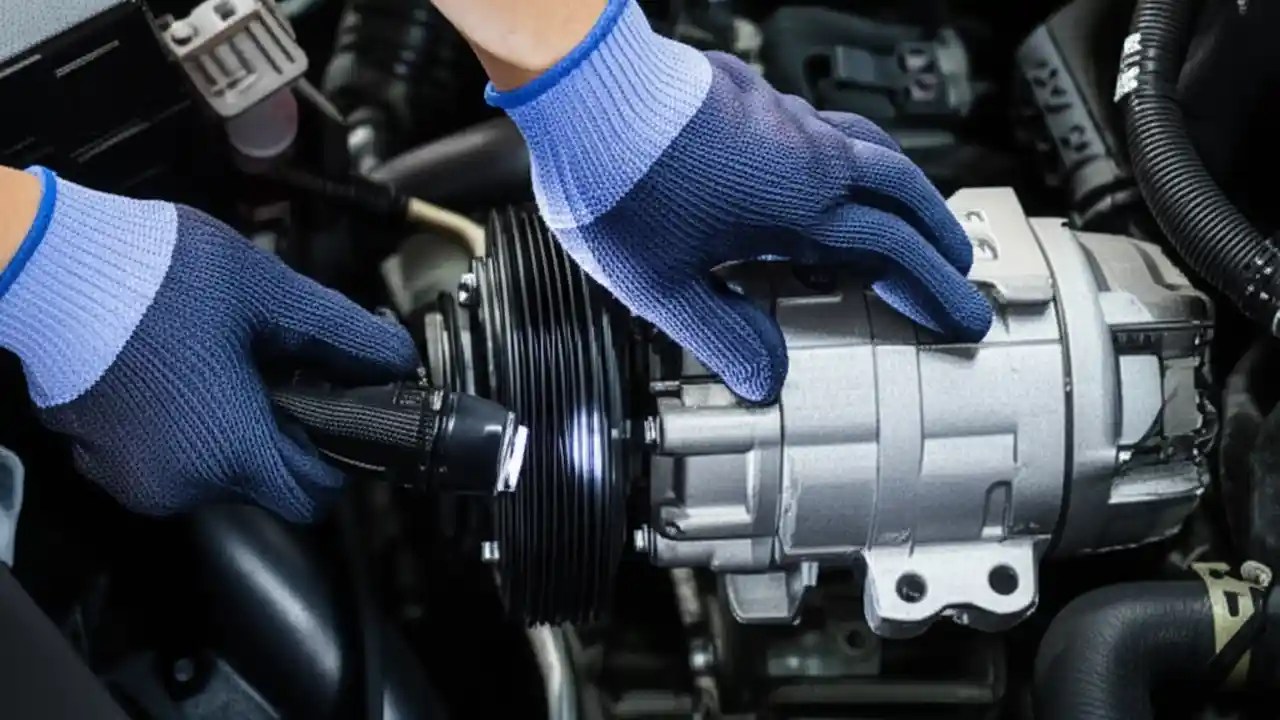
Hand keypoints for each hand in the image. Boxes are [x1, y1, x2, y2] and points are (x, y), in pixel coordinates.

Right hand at [0, 169, 418, 520]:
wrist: (49, 265)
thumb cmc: (160, 278)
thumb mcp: (274, 296)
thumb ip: (346, 338)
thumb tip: (397, 361)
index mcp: (231, 453)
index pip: (314, 497)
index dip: (335, 457)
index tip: (331, 412)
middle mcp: (180, 485)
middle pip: (265, 482)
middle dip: (279, 433)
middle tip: (268, 370)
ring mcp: (131, 478)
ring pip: (214, 472)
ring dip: (229, 428)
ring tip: (218, 363)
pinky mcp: (97, 459)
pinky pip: (164, 459)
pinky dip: (180, 428)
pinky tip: (176, 374)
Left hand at [489, 0, 991, 402]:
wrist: (587, 91)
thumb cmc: (620, 183)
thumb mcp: (666, 286)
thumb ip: (723, 335)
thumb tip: (766, 379)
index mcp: (803, 207)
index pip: (895, 254)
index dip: (935, 291)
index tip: (962, 317)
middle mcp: (810, 156)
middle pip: (904, 192)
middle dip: (938, 234)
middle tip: (958, 265)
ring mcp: (785, 122)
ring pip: (872, 149)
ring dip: (903, 188)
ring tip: (912, 214)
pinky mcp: (755, 100)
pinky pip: (830, 128)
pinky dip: (853, 158)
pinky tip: (829, 171)